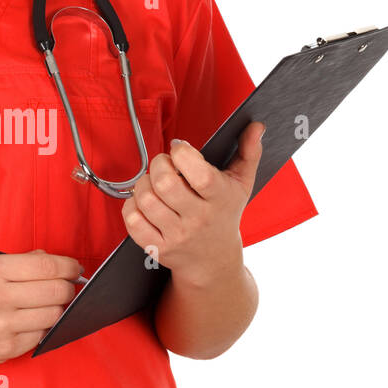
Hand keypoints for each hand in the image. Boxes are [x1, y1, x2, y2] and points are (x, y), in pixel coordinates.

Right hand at [0, 249, 83, 366]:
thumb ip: (20, 263)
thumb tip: (53, 260)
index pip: (49, 266)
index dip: (69, 267)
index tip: (74, 269)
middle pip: (57, 291)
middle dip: (66, 288)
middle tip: (62, 288)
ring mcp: (2, 326)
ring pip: (53, 315)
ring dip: (55, 310)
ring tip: (43, 306)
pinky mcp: (5, 349)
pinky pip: (40, 336)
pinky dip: (40, 328)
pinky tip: (27, 322)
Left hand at [122, 121, 265, 284]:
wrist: (214, 261)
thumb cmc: (224, 215)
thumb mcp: (242, 184)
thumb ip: (250, 152)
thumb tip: (256, 126)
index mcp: (219, 199)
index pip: (198, 173)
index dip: (181, 153)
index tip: (179, 148)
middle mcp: (198, 219)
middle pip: (165, 183)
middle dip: (158, 164)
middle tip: (163, 165)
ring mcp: (177, 235)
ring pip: (146, 199)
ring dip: (143, 183)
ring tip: (153, 183)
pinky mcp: (158, 248)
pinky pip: (133, 221)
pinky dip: (132, 206)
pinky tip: (144, 203)